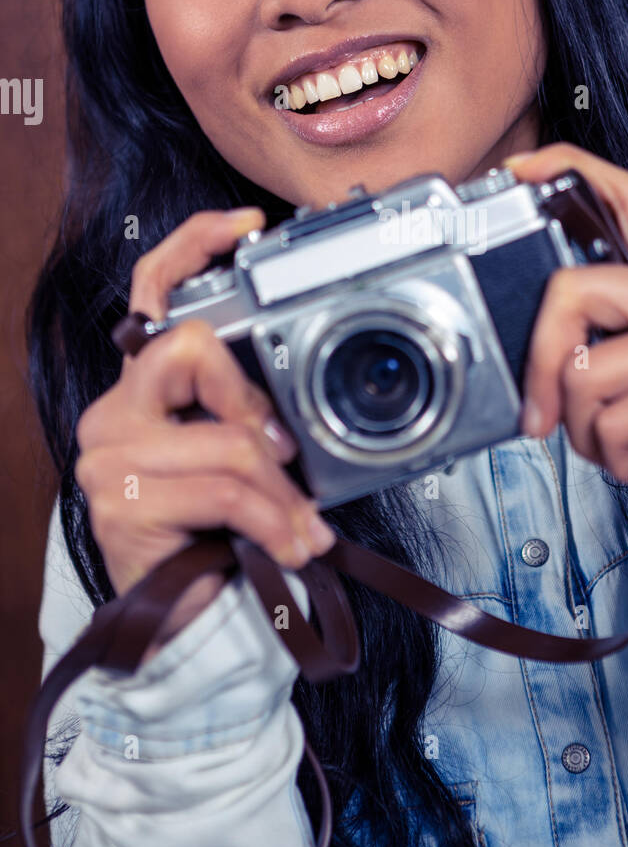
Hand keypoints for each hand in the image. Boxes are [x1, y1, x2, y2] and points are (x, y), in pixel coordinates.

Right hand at [74, 208, 335, 654]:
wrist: (183, 622)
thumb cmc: (216, 535)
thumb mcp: (240, 463)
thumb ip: (249, 421)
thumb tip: (288, 416)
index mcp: (144, 392)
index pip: (151, 293)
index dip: (193, 246)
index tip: (245, 224)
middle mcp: (115, 413)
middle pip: (189, 349)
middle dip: (251, 402)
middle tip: (281, 450)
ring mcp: (109, 455)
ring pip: (224, 437)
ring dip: (280, 491)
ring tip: (299, 526)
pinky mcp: (119, 501)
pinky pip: (224, 490)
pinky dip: (273, 520)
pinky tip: (288, 543)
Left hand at [505, 145, 627, 548]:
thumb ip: (619, 350)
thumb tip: (544, 360)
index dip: (569, 171)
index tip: (522, 171)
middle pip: (574, 291)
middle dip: (541, 364)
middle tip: (543, 415)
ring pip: (586, 372)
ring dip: (586, 433)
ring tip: (626, 448)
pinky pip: (613, 420)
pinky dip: (615, 458)